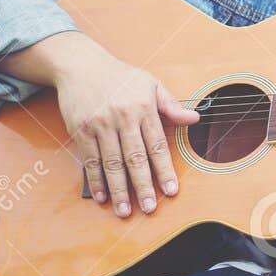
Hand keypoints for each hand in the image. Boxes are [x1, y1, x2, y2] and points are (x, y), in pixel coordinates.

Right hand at [53, 47, 200, 217]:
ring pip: (112, 163)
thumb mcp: (149, 83)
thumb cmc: (119, 77)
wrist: (80, 65)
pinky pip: (90, 160)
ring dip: (119, 190)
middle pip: (134, 159)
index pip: (157, 145)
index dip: (165, 170)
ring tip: (125, 210)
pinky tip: (103, 196)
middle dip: (143, 186)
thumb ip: (171, 105)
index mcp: (143, 108)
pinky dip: (97, 180)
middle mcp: (121, 118)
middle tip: (149, 208)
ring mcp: (99, 125)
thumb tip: (194, 118)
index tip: (171, 190)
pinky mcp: (81, 130)